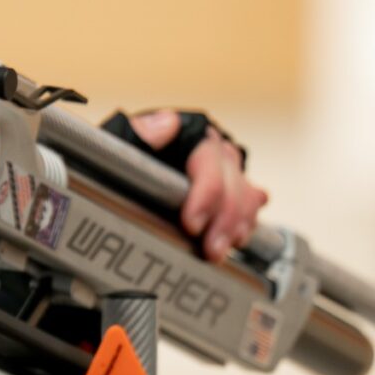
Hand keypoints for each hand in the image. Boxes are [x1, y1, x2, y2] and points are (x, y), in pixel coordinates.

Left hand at [128, 109, 267, 262]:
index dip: (206, 195)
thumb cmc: (127, 157)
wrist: (128, 172)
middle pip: (233, 184)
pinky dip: (246, 224)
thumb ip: (141, 132)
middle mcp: (215, 150)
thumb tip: (167, 123)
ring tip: (221, 251)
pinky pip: (251, 206)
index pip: (210, 161)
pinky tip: (236, 239)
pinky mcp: (232, 192)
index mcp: (192, 136)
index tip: (192, 224)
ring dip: (237, 226)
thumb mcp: (123, 141)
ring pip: (247, 196)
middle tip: (211, 250)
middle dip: (224, 220)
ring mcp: (227, 171)